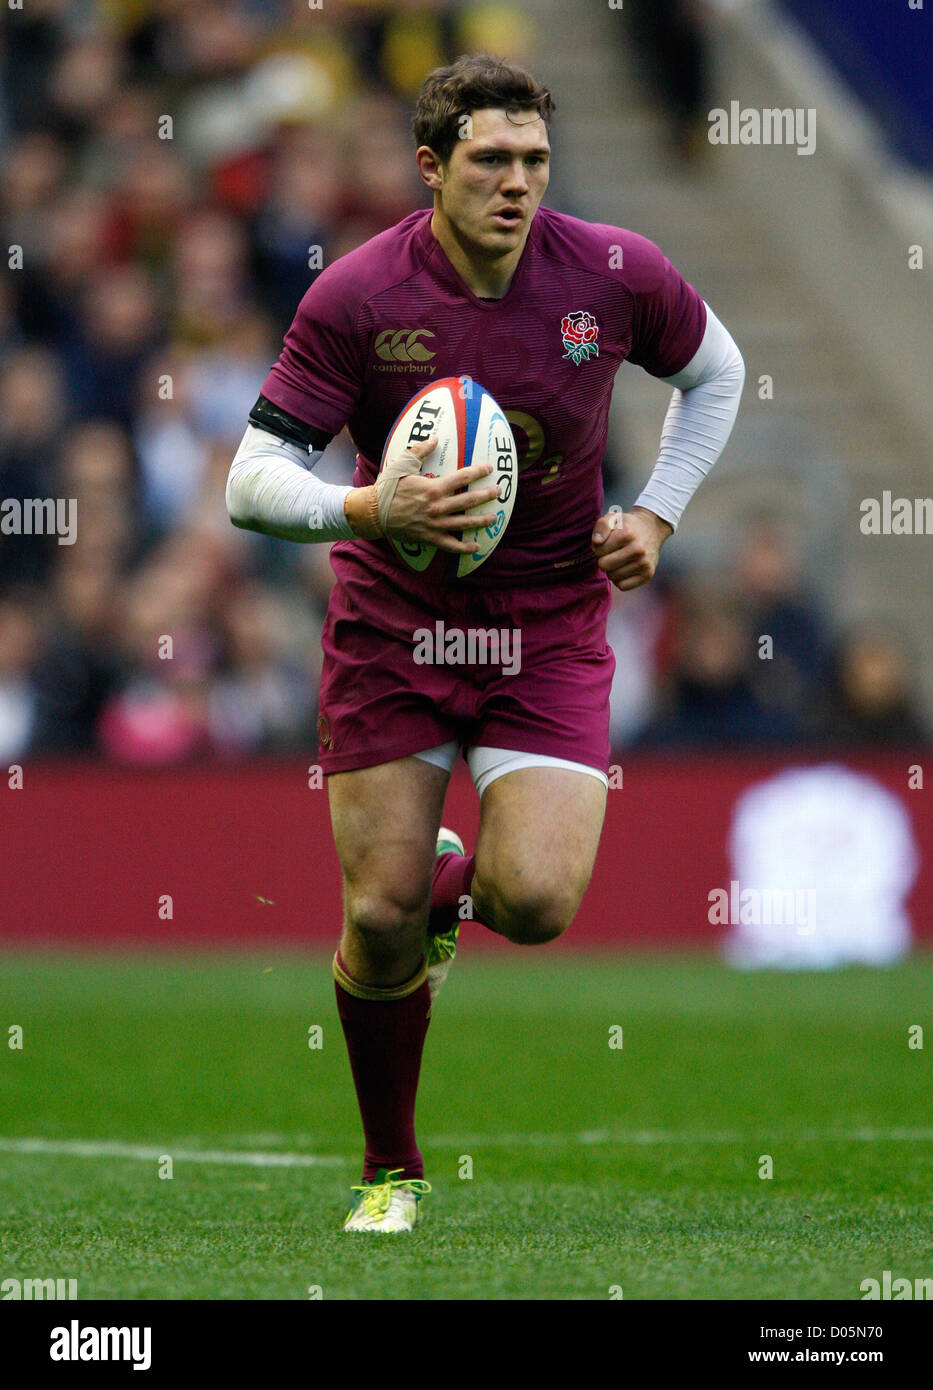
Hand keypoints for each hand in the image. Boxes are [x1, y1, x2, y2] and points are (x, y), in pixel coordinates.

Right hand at [345, 437, 500, 552]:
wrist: (373, 513)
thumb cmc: (387, 488)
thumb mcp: (402, 464)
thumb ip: (420, 450)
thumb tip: (435, 438)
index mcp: (433, 488)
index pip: (463, 477)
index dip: (479, 471)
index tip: (489, 468)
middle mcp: (438, 507)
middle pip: (469, 501)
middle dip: (487, 495)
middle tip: (498, 491)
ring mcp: (435, 524)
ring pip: (465, 523)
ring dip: (482, 521)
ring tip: (494, 518)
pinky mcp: (430, 538)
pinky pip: (451, 545)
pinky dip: (464, 547)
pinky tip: (476, 546)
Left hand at [591, 506, 672, 590]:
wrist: (652, 529)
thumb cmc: (627, 526)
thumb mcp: (613, 518)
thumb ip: (601, 526)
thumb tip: (597, 542)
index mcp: (626, 534)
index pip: (598, 550)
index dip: (598, 547)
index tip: (606, 543)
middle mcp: (637, 549)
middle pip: (604, 565)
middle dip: (604, 559)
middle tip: (612, 553)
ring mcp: (644, 563)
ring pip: (612, 577)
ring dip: (612, 570)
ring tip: (619, 559)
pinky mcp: (647, 574)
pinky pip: (622, 586)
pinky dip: (620, 580)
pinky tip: (625, 568)